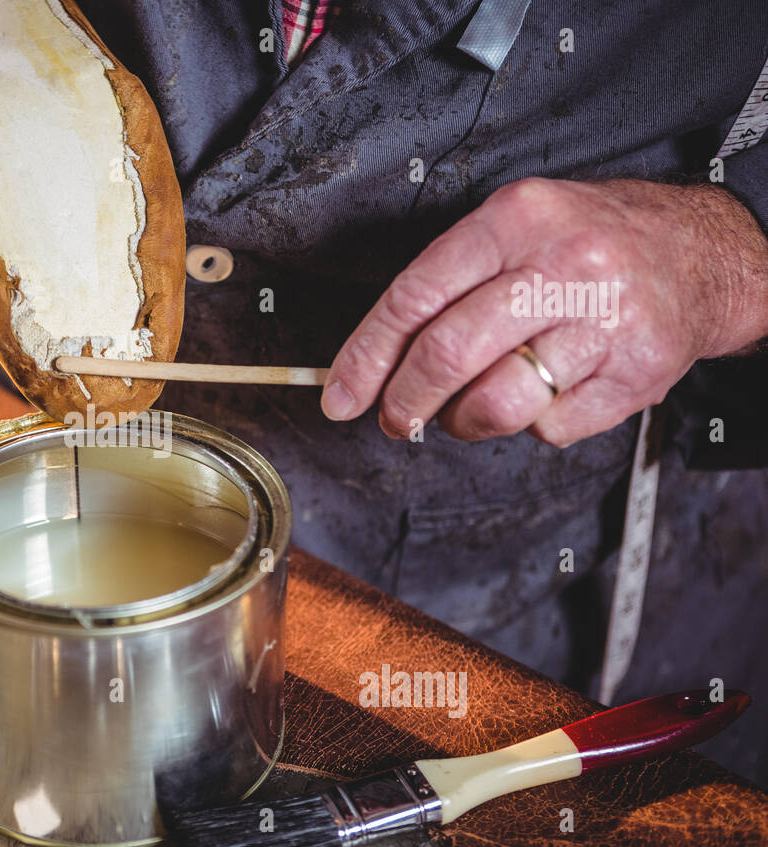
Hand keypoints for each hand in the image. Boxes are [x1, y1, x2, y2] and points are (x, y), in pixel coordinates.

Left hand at [321, 178, 767, 445]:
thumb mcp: (516, 229)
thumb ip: (447, 284)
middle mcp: (563, 265)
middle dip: (406, 401)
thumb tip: (375, 362)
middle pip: (449, 354)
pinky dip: (533, 425)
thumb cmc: (590, 243)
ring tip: (474, 406)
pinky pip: (551, 428)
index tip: (341, 396)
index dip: (366, 356)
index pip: (416, 296)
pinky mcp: (636, 372)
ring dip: (466, 421)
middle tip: (397, 418)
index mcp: (516, 220)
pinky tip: (547, 391)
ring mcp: (604, 321)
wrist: (703, 252)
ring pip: (497, 403)